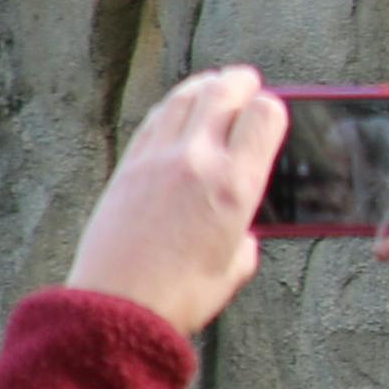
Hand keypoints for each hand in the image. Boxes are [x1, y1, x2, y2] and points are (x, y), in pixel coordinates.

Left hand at [69, 66, 284, 334]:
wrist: (115, 307)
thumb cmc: (179, 296)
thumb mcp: (235, 266)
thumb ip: (244, 232)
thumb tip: (238, 223)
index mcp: (235, 185)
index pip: (265, 114)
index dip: (273, 107)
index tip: (272, 112)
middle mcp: (196, 161)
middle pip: (222, 92)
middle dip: (240, 81)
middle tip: (247, 81)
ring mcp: (155, 161)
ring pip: (183, 99)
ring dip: (203, 87)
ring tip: (213, 86)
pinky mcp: (125, 169)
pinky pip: (153, 121)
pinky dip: (171, 108)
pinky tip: (176, 111)